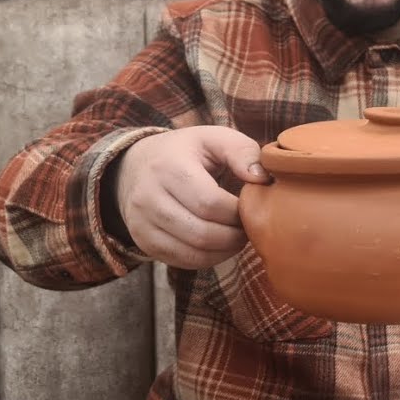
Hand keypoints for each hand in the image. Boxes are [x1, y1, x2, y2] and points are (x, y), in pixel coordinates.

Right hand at [113, 127, 268, 268]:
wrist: (137, 166)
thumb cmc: (186, 151)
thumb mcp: (213, 138)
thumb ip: (242, 151)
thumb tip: (262, 179)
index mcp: (168, 167)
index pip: (209, 203)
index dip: (236, 212)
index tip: (251, 208)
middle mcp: (148, 197)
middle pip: (201, 233)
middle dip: (234, 235)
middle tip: (249, 227)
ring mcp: (142, 223)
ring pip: (193, 251)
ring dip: (224, 250)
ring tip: (237, 236)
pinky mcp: (143, 242)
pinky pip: (182, 261)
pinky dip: (208, 258)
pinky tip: (220, 244)